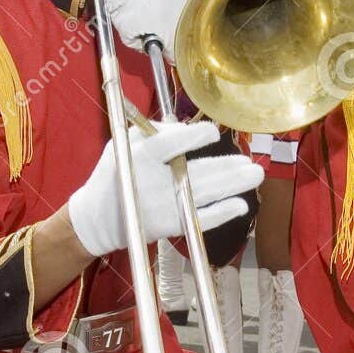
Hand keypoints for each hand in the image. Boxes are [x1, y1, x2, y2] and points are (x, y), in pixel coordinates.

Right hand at [67, 120, 263, 257]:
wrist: (98, 217)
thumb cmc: (116, 173)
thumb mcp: (124, 143)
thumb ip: (154, 131)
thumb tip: (186, 127)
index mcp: (140, 156)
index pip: (168, 145)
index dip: (192, 138)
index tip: (212, 132)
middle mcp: (153, 182)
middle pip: (196, 172)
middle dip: (226, 167)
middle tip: (250, 162)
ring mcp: (162, 206)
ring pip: (204, 194)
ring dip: (233, 186)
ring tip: (254, 175)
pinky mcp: (169, 226)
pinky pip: (200, 219)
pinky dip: (221, 213)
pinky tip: (240, 205)